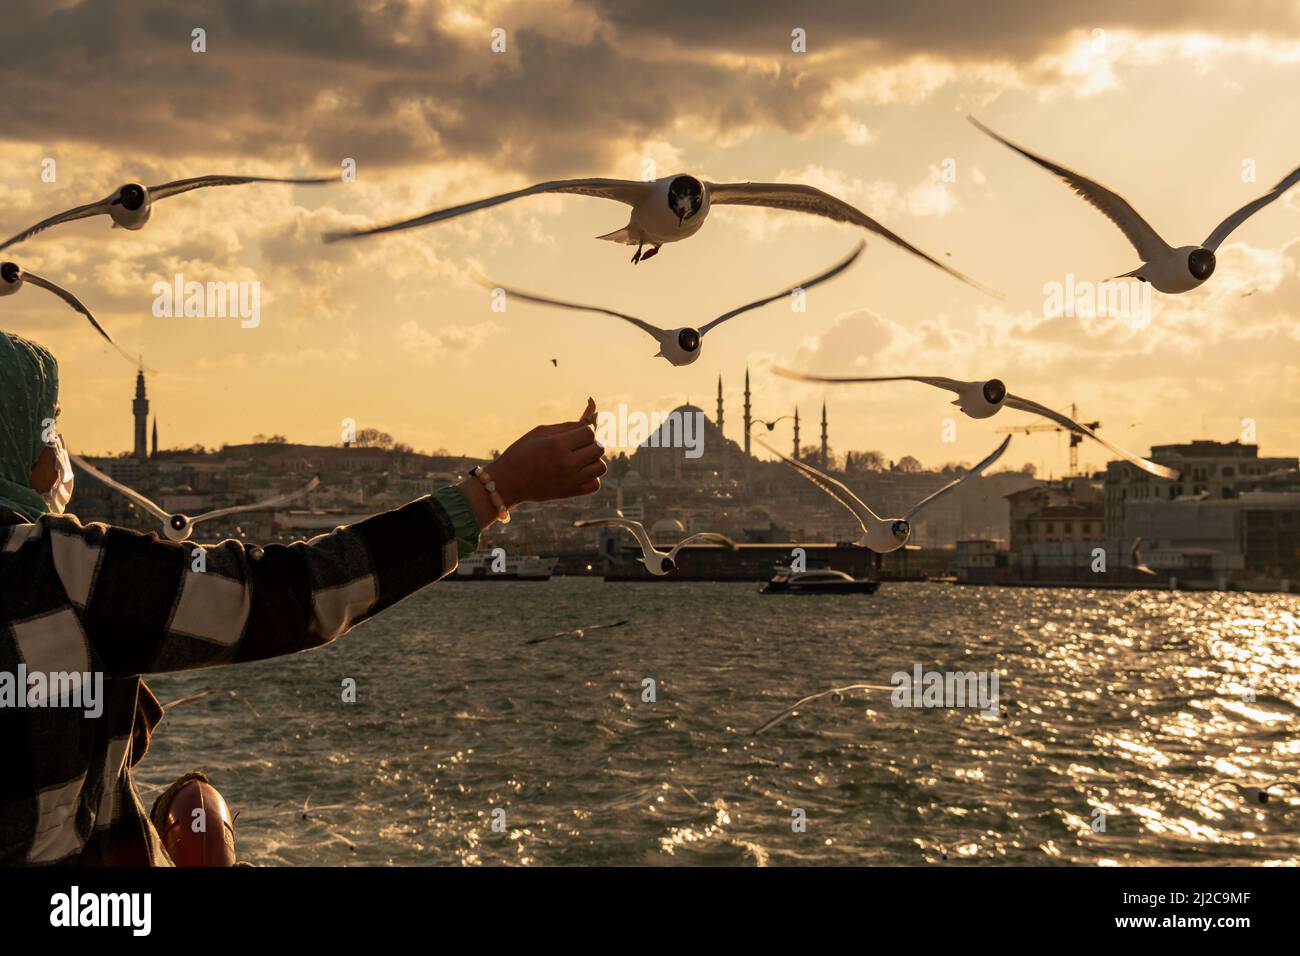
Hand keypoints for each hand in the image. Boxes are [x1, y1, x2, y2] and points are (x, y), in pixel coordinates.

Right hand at [491, 398, 606, 506]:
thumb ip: (566, 426)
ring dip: (593, 460)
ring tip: (580, 459)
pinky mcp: (570, 493)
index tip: (575, 434)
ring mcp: (570, 480)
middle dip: (592, 443)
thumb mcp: (540, 432)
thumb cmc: (522, 452)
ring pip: (601, 467)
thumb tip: (590, 421)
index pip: (590, 432)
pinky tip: (579, 473)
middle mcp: (567, 463)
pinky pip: (595, 484)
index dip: (584, 431)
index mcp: (557, 445)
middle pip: (599, 448)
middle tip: (579, 446)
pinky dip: (591, 478)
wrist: (508, 481)